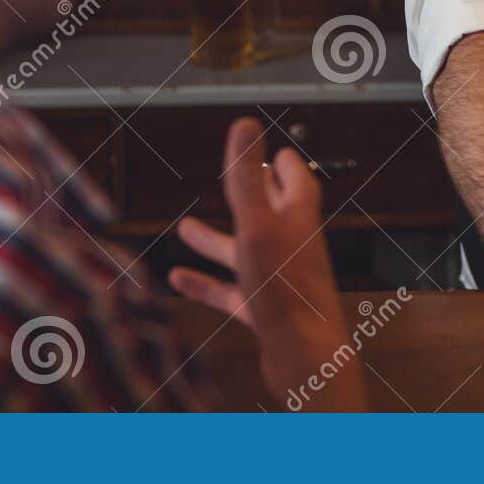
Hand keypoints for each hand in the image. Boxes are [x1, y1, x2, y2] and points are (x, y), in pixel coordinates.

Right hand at [168, 117, 367, 410]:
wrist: (304, 360)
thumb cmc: (286, 290)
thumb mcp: (258, 224)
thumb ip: (247, 177)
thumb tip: (246, 123)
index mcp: (298, 219)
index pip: (297, 179)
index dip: (283, 162)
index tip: (271, 147)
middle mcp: (293, 247)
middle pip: (271, 212)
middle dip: (248, 195)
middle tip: (231, 180)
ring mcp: (280, 282)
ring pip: (246, 253)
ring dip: (217, 240)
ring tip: (185, 228)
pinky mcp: (266, 313)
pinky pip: (232, 293)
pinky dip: (207, 284)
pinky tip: (179, 280)